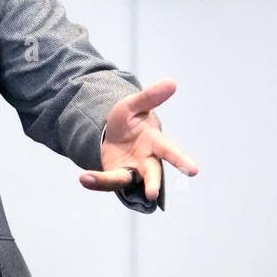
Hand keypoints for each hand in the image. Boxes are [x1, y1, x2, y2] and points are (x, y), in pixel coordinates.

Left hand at [78, 77, 198, 202]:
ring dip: (112, 182)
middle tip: (152, 194)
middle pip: (152, 173)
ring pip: (126, 181)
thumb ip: (149, 97)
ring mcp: (132, 171)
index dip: (181, 160)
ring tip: (89, 178)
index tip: (193, 171)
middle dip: (153, 183)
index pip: (169, 151)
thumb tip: (171, 82)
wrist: (113, 134)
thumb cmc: (130, 120)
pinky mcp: (117, 176)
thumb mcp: (133, 105)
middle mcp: (147, 160)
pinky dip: (96, 180)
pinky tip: (83, 177)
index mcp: (155, 142)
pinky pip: (107, 181)